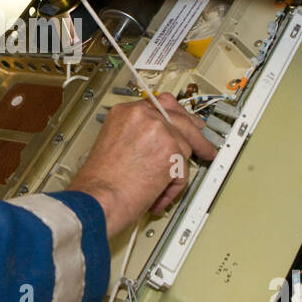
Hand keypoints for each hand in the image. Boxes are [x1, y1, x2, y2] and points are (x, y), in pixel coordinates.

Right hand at [67, 92, 217, 237]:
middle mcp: (143, 115)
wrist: (98, 198)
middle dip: (195, 135)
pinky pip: (183, 168)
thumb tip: (159, 140)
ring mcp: (159, 130)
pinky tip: (160, 193)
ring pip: (185, 146)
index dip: (176, 116)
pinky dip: (174, 185)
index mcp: (126, 112)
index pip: (160, 104)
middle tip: (203, 146)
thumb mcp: (113, 143)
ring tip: (166, 185)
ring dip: (178, 169)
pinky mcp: (171, 150)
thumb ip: (137, 134)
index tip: (185, 123)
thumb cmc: (100, 181)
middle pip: (181, 119)